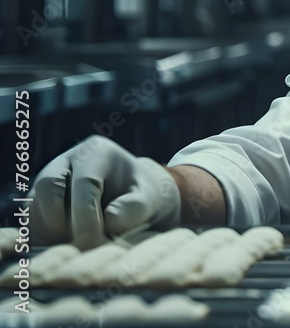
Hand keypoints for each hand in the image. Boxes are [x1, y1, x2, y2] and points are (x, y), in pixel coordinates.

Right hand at [32, 136, 180, 248]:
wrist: (133, 199)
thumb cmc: (142, 197)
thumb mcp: (148, 200)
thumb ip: (134, 208)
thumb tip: (109, 219)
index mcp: (97, 152)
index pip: (84, 181)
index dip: (86, 214)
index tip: (96, 241)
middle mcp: (67, 160)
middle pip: (48, 187)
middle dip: (60, 222)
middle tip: (81, 247)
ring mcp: (48, 178)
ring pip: (33, 205)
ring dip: (49, 232)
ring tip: (77, 248)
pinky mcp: (37, 199)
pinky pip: (29, 219)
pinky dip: (43, 237)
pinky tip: (65, 247)